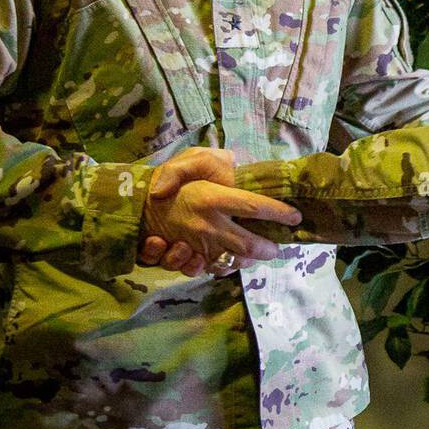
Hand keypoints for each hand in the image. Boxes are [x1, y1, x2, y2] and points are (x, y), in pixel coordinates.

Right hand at [139, 148, 299, 276]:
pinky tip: (230, 260)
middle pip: (248, 244)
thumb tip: (231, 160)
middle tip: (276, 247)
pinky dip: (223, 266)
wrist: (132, 208)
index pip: (254, 207)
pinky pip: (211, 269)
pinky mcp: (186, 258)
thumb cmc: (167, 181)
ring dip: (248, 260)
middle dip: (267, 248)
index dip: (278, 213)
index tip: (295, 216)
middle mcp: (207, 225)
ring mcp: (197, 246)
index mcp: (211, 198)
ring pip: (232, 260)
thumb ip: (207, 161)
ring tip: (257, 253)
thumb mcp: (187, 160)